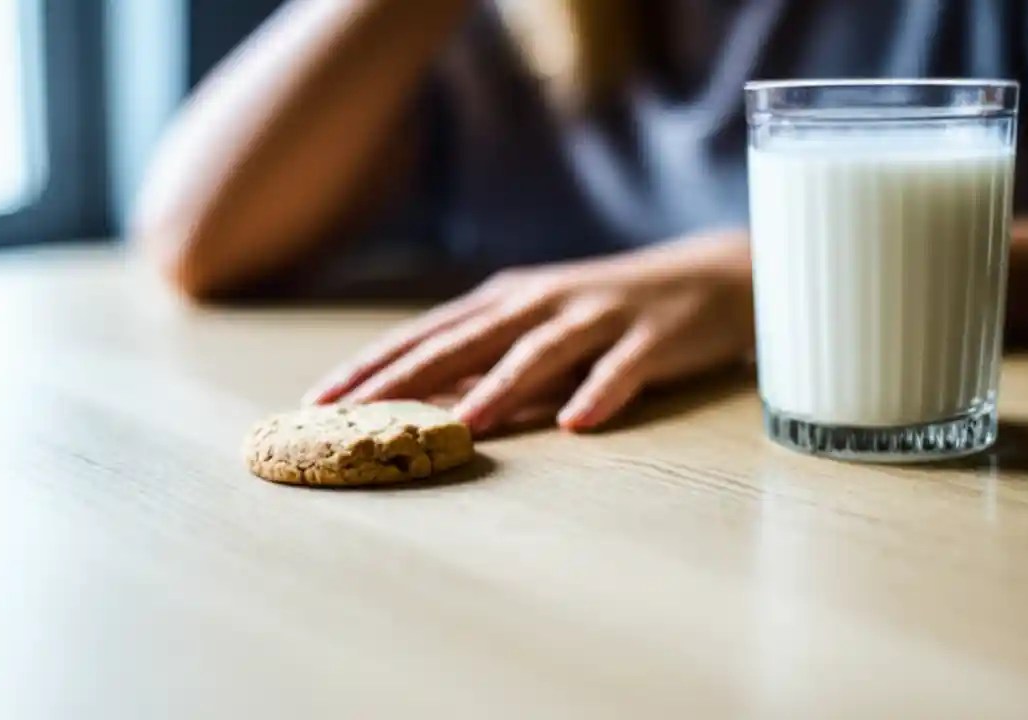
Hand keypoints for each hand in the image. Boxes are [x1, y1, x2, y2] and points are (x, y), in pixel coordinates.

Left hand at [305, 232, 754, 433]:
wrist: (709, 277)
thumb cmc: (611, 312)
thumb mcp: (541, 327)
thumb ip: (490, 359)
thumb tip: (429, 403)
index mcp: (507, 300)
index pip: (427, 335)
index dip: (372, 366)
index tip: (318, 400)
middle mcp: (541, 301)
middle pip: (465, 341)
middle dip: (405, 378)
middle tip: (353, 416)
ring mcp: (597, 315)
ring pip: (539, 353)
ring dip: (500, 389)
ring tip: (462, 427)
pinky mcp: (650, 337)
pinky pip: (621, 368)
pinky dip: (600, 391)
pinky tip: (577, 422)